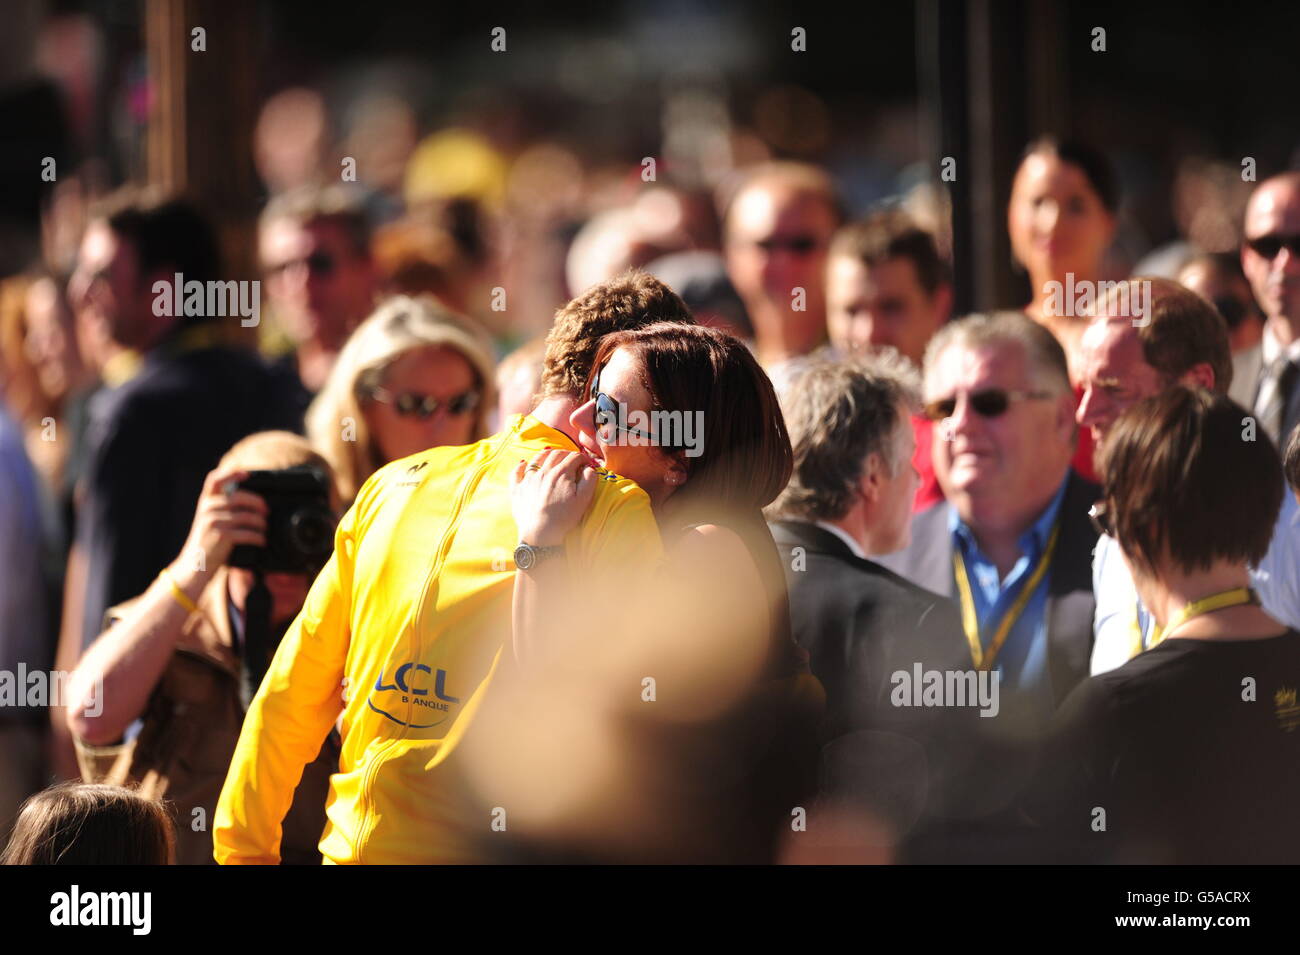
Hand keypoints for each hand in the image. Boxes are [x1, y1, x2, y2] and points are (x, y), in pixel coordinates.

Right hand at [171, 466, 267, 590]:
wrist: (193, 566)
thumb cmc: (206, 543)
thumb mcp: (209, 521)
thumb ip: (222, 508)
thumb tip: (251, 500)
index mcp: (205, 502)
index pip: (215, 480)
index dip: (232, 473)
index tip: (247, 474)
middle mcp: (208, 509)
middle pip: (239, 497)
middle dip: (257, 503)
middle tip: (266, 511)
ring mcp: (213, 522)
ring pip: (246, 516)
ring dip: (260, 523)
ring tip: (264, 528)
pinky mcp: (222, 536)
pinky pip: (248, 533)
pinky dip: (258, 537)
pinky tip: (261, 541)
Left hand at [511, 449, 597, 546]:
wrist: (540, 534)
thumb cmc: (563, 518)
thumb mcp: (583, 500)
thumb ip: (589, 481)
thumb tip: (589, 468)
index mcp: (561, 474)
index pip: (574, 457)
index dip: (583, 458)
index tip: (587, 464)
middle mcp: (544, 472)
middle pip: (556, 454)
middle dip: (567, 454)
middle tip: (572, 460)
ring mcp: (528, 479)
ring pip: (537, 458)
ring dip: (546, 454)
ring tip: (552, 456)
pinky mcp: (517, 489)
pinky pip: (516, 472)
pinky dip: (521, 466)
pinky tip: (524, 463)